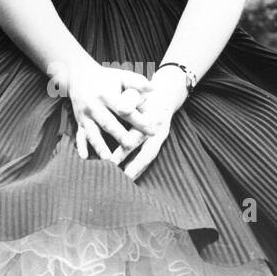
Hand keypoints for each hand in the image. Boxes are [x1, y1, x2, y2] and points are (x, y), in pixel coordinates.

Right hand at [54, 59, 152, 161]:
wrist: (77, 74)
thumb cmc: (106, 77)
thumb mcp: (121, 76)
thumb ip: (137, 82)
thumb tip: (153, 88)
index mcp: (106, 94)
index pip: (125, 109)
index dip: (138, 120)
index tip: (151, 130)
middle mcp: (94, 106)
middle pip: (108, 123)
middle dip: (119, 135)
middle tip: (131, 146)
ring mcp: (85, 115)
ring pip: (93, 132)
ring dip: (100, 146)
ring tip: (108, 159)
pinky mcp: (79, 122)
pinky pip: (79, 136)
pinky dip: (81, 146)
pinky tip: (85, 157)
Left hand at [109, 65, 188, 180]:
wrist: (165, 94)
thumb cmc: (145, 93)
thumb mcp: (138, 92)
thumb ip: (130, 99)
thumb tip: (123, 108)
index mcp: (152, 119)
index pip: (137, 138)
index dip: (124, 150)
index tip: (111, 160)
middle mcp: (158, 132)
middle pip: (147, 154)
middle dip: (134, 167)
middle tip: (120, 179)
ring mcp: (159, 138)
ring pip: (149, 158)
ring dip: (137, 170)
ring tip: (124, 183)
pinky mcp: (157, 142)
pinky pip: (148, 157)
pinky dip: (139, 167)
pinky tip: (129, 177)